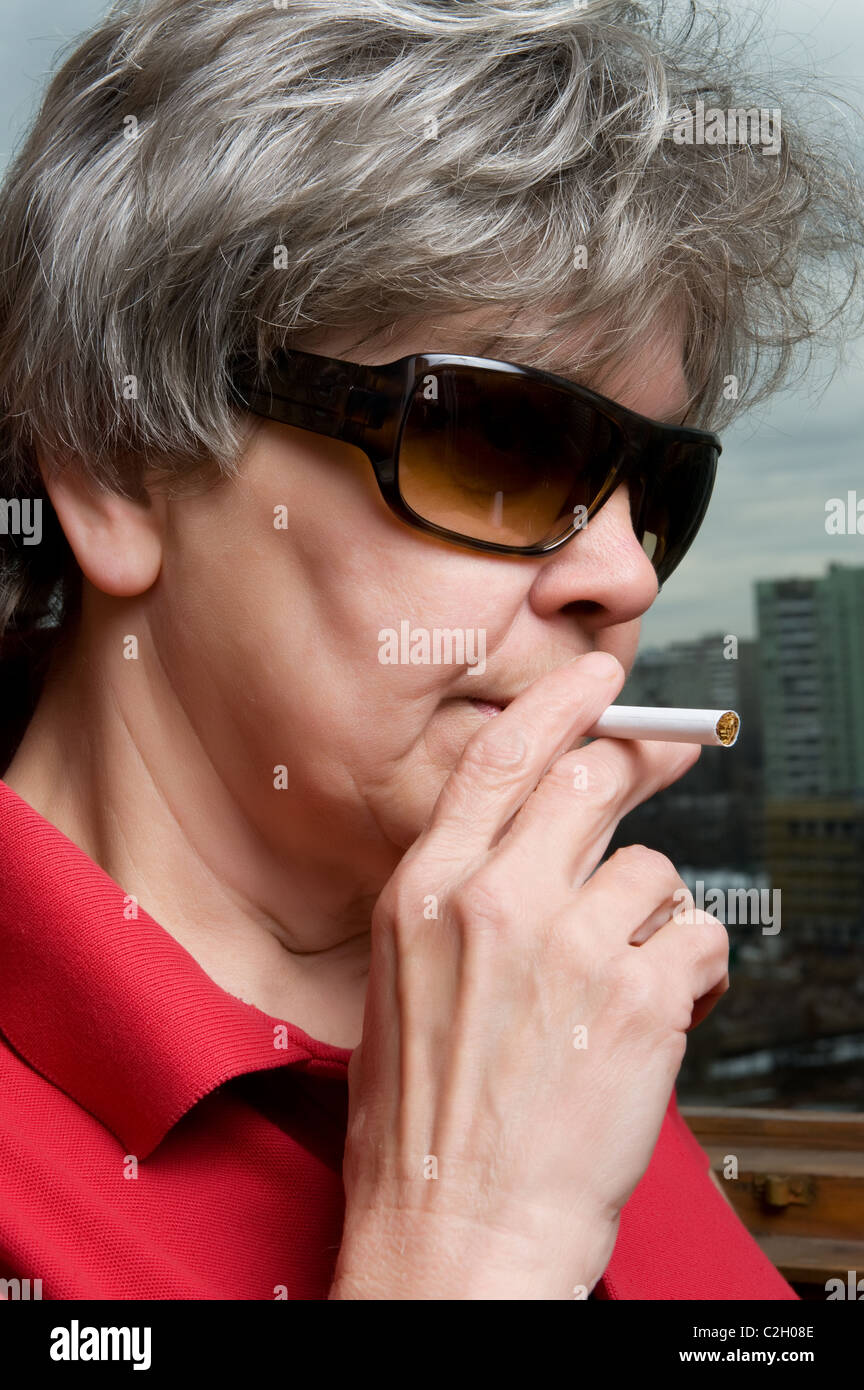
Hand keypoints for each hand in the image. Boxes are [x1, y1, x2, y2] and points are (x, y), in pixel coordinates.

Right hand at [330, 652, 728, 1298]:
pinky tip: (653, 1011)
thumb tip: (543, 838)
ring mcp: (568, 948)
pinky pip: (694, 936)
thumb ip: (465, 898)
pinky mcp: (636, 999)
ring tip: (623, 977)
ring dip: (651, 911)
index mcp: (424, 896)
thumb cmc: (423, 1124)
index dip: (558, 705)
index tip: (597, 679)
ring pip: (651, 869)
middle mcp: (493, 906)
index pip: (500, 759)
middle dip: (638, 763)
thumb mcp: (404, 983)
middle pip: (590, 782)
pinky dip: (687, 966)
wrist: (455, 1235)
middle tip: (669, 754)